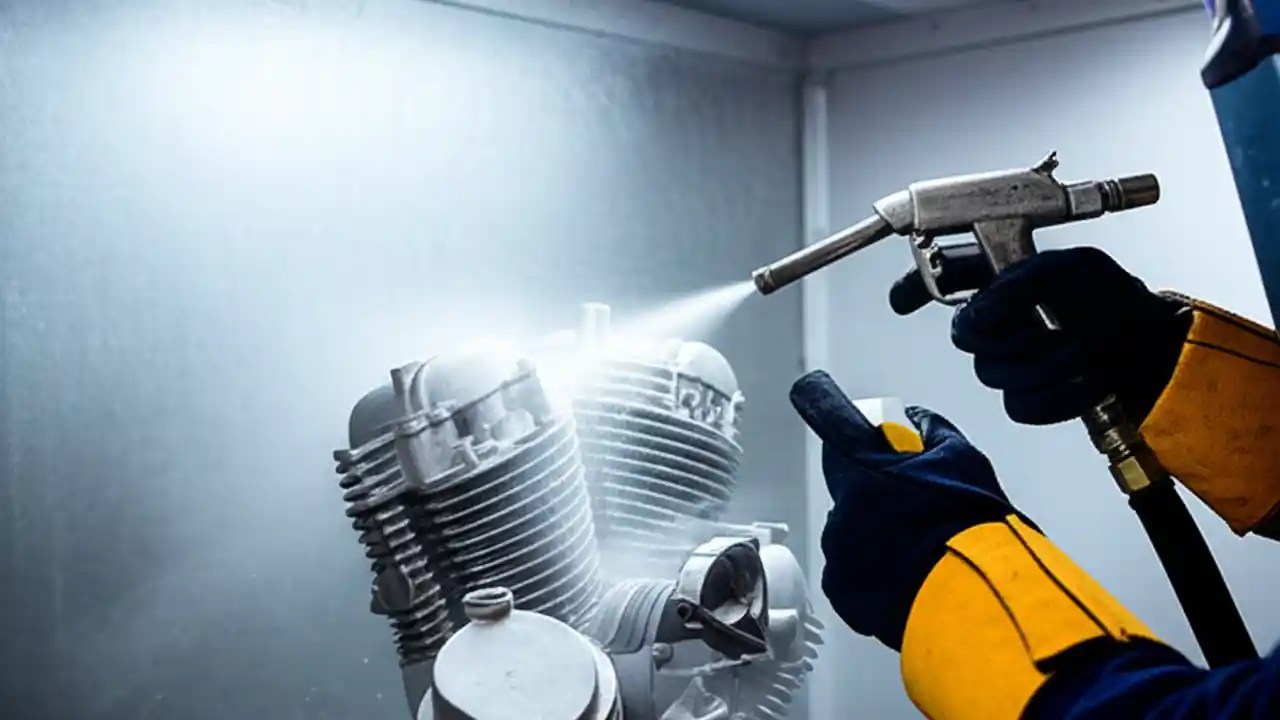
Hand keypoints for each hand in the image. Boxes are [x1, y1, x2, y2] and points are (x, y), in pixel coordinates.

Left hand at [790, 371, 1028, 650]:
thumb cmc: (970, 530)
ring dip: (874, 536)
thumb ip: (934, 432)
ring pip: (850, 532)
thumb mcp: (963, 462)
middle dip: (875, 494)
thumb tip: (916, 421)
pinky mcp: (840, 587)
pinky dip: (871, 572)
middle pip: (849, 487)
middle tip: (915, 511)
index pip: (832, 418)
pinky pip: (851, 572)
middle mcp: (841, 505)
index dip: (823, 402)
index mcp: (865, 466)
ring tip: (918, 551)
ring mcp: (837, 548)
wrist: (973, 597)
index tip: (812, 390)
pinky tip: (905, 577)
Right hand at [951, 248, 1191, 424]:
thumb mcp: (1074, 268)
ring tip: (1085, 359)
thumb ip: (1022, 282)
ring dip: (1048, 372)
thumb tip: (985, 306)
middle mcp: (1006, 342)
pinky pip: (1024, 409)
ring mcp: (1020, 376)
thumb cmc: (1117, 300)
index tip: (1015, 322)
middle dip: (1028, 351)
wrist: (1155, 342)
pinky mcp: (1037, 403)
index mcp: (1005, 305)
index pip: (966, 326)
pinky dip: (1059, 398)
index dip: (983, 330)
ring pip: (1004, 387)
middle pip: (984, 362)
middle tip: (1064, 339)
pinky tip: (1086, 383)